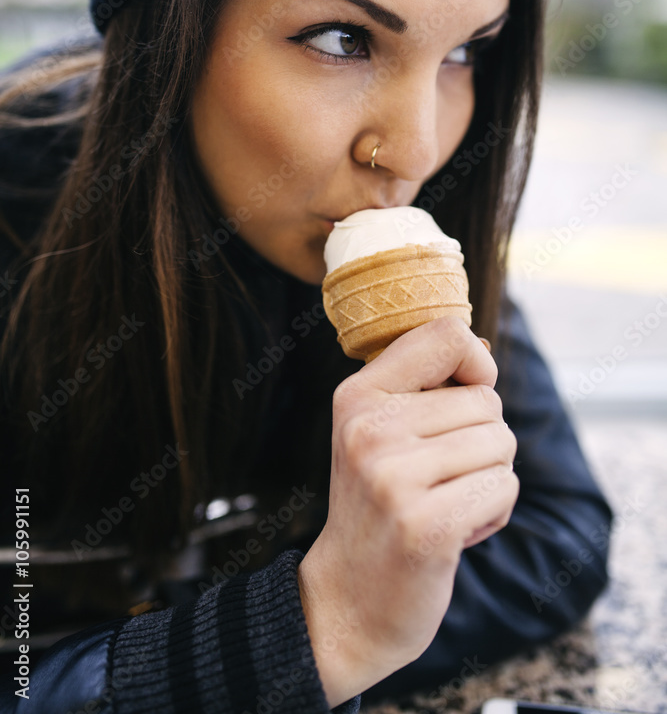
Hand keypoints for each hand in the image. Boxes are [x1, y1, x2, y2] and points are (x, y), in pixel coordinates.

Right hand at [298, 316, 517, 706]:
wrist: (349, 600)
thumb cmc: (380, 506)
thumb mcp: (379, 433)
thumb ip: (422, 387)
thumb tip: (478, 346)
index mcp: (358, 396)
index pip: (447, 335)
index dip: (477, 366)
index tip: (462, 401)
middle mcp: (369, 429)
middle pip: (487, 401)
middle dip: (484, 442)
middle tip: (440, 479)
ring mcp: (393, 477)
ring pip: (501, 444)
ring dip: (490, 479)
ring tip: (445, 504)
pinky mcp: (424, 525)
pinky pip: (503, 488)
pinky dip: (494, 512)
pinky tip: (455, 533)